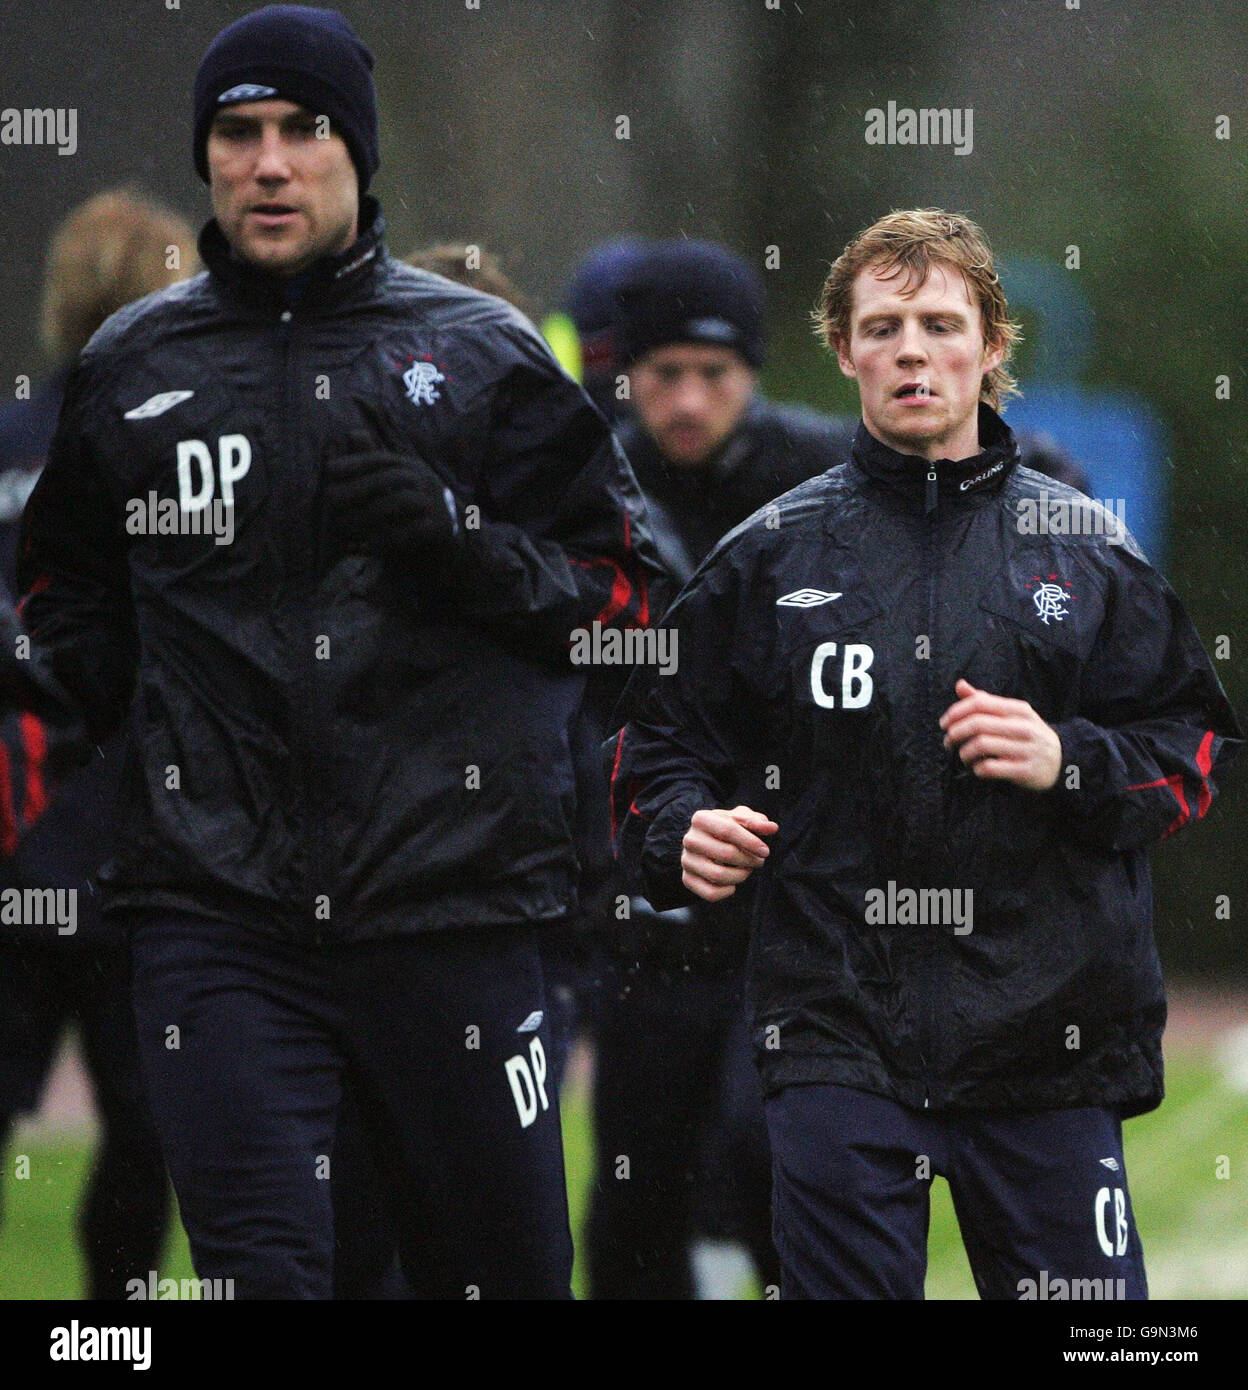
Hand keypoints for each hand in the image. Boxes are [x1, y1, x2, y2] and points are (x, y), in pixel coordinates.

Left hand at [322, 447, 457, 561]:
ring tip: (345, 525)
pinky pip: (413, 530)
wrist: (450, 541)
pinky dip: (388, 537)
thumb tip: (353, 432)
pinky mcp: (440, 528)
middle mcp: (426, 480)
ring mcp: (435, 503)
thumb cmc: (413, 512)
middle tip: (330, 500)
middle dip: (357, 487)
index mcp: (412, 467)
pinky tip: (368, 545)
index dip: (355, 462)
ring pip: (401, 501)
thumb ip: (374, 464)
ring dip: (369, 513)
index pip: (382, 459)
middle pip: (390, 477)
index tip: (329, 470)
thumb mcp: (394, 486)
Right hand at [681, 804, 778, 902]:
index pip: (728, 830)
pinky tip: (734, 884)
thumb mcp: (740, 819)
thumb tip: (772, 828)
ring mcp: (686, 860)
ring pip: (718, 875)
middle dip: (749, 860)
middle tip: (758, 861)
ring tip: (747, 870)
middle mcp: (690, 839)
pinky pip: (711, 893)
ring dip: (741, 876)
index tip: (765, 851)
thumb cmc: (726, 828)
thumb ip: (756, 821)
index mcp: (701, 819)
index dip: (750, 842)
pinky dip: (727, 891)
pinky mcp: (687, 879)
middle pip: (726, 854)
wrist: (704, 842)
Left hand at [939, 678, 1061, 790]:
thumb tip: (960, 685)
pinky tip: (978, 768)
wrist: (1062, 760)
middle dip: (955, 733)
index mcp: (1018, 709)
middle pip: (977, 724)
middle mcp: (1024, 727)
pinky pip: (991, 768)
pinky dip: (977, 769)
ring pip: (981, 745)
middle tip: (948, 742)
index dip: (956, 712)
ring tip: (963, 756)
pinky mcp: (1026, 771)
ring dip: (964, 752)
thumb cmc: (1028, 734)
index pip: (979, 703)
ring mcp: (1027, 749)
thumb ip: (985, 701)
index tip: (944, 723)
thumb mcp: (1013, 714)